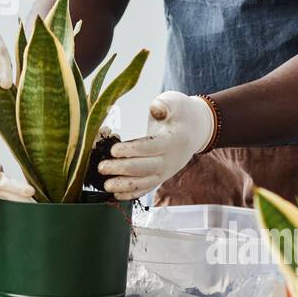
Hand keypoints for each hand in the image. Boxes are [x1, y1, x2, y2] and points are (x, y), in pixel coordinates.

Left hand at [97, 91, 215, 199]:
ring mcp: (166, 171)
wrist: (196, 130)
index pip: (151, 147)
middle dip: (122, 169)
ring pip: (145, 182)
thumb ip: (165, 104)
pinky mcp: (161, 177)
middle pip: (145, 167)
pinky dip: (132, 194)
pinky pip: (147, 188)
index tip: (113, 150)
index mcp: (173, 140)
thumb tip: (156, 108)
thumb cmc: (181, 113)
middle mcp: (170, 159)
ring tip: (106, 185)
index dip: (132, 149)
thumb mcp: (175, 101)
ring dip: (124, 186)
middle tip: (101, 167)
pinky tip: (116, 194)